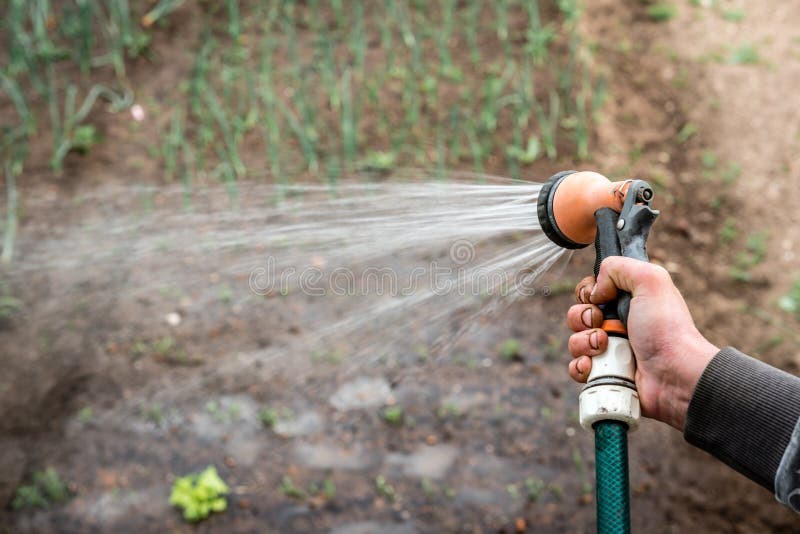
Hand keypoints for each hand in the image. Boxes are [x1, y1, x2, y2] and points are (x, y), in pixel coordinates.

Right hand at [566, 257, 718, 429]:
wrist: (675, 374)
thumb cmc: (667, 329)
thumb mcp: (651, 280)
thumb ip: (619, 266)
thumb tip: (596, 288)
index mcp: (626, 302)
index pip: (590, 292)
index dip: (587, 293)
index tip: (599, 299)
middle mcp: (617, 325)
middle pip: (577, 315)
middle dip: (582, 318)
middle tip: (602, 324)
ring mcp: (610, 352)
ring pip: (574, 342)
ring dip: (583, 343)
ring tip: (604, 348)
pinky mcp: (605, 376)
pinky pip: (576, 369)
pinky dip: (582, 367)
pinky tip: (595, 367)